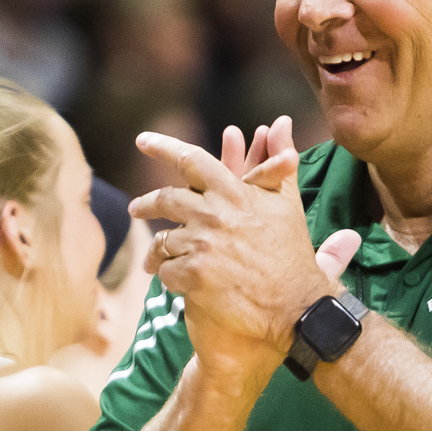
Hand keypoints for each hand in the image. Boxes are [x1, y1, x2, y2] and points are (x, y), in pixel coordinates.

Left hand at [131, 121, 353, 392]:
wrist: (296, 307)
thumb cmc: (293, 256)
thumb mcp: (288, 203)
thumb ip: (277, 163)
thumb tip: (281, 123)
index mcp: (233, 193)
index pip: (191, 160)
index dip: (164, 147)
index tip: (143, 141)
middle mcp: (213, 214)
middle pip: (165, 200)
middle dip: (145, 204)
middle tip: (135, 209)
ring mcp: (202, 245)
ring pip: (163, 241)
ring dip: (158, 252)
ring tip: (154, 261)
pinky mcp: (194, 276)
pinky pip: (166, 273)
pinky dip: (169, 278)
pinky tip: (177, 284)